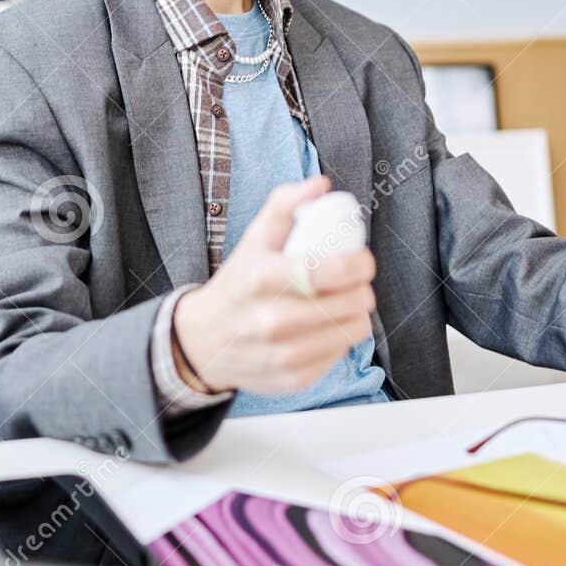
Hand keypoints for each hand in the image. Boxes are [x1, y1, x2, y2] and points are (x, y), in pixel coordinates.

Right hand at [173, 175, 376, 394]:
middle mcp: (271, 320)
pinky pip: (340, 355)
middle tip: (354, 281)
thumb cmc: (238, 284)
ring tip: (345, 303)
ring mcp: (282, 355)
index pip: (331, 270)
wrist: (203, 340)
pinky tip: (326, 328)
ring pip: (353, 330)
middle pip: (350, 302)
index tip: (361, 259)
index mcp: (261, 277)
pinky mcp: (292, 380)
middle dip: (362, 287)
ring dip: (357, 313)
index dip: (360, 262)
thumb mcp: (253, 239)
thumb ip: (285, 205)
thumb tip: (321, 185)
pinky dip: (341, 339)